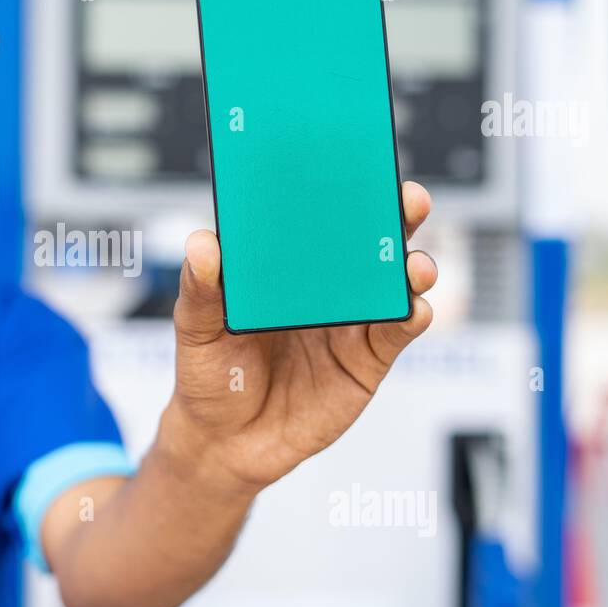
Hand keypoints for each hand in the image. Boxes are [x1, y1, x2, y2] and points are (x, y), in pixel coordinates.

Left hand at [157, 181, 436, 496]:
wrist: (226, 444)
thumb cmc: (209, 376)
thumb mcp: (194, 330)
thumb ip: (200, 290)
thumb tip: (202, 244)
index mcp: (283, 267)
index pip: (315, 219)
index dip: (336, 188)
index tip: (352, 162)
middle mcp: (324, 286)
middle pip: (367, 241)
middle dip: (393, 214)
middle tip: (405, 199)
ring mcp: (349, 321)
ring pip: (392, 282)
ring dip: (411, 265)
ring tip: (413, 263)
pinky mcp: (366, 360)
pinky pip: (396, 332)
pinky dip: (411, 315)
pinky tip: (413, 306)